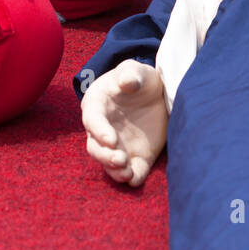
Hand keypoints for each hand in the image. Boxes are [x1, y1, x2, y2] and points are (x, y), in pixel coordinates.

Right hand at [81, 59, 167, 187]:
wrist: (155, 92)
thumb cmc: (139, 78)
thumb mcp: (135, 70)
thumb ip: (129, 73)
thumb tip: (126, 82)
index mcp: (97, 105)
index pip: (93, 120)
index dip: (99, 131)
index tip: (111, 139)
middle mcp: (103, 130)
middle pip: (95, 147)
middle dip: (105, 156)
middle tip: (120, 159)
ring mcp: (118, 145)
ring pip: (108, 163)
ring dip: (115, 171)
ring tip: (126, 173)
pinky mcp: (136, 156)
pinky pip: (131, 170)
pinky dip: (133, 177)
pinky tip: (136, 179)